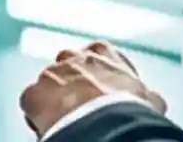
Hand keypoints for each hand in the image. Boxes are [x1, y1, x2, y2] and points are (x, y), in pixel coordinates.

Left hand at [20, 41, 166, 138]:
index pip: (96, 54)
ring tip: (64, 121)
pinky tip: (48, 128)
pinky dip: (36, 116)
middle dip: (70, 82)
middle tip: (79, 107)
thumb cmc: (132, 112)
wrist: (109, 125)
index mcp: (103, 54)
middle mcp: (74, 58)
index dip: (97, 74)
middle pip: (66, 65)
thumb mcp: (149, 100)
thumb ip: (145, 94)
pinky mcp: (33, 94)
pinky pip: (31, 104)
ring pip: (46, 85)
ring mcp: (50, 74)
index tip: (101, 90)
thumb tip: (152, 100)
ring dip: (53, 99)